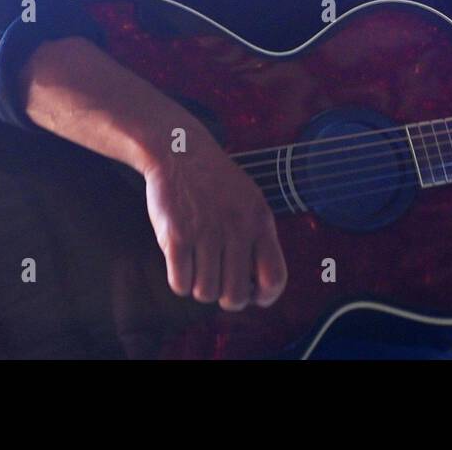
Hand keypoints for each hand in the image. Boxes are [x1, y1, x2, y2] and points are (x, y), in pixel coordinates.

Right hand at [142, 128, 287, 311]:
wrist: (180, 153)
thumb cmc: (216, 182)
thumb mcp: (251, 201)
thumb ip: (258, 237)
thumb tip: (260, 283)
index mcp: (261, 221)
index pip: (274, 277)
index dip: (265, 297)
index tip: (253, 296)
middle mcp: (237, 229)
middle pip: (235, 296)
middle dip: (225, 298)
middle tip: (218, 283)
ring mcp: (207, 233)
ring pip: (205, 293)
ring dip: (199, 288)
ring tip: (198, 269)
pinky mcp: (177, 236)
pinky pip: (180, 283)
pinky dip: (180, 282)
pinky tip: (181, 266)